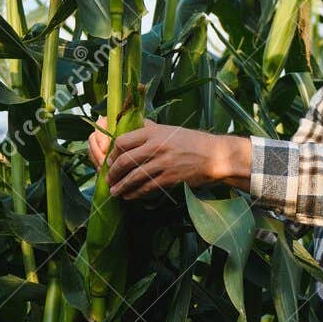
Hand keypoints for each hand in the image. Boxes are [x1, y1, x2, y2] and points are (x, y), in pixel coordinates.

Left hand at [87, 117, 249, 199]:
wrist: (214, 155)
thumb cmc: (191, 141)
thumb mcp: (169, 129)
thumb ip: (150, 128)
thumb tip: (134, 125)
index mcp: (153, 132)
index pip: (122, 142)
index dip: (113, 153)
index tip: (110, 161)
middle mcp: (156, 146)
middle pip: (125, 161)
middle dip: (113, 173)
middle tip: (108, 179)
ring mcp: (163, 163)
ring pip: (133, 177)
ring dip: (121, 187)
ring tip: (114, 192)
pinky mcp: (170, 178)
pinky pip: (147, 188)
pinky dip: (136, 194)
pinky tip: (130, 196)